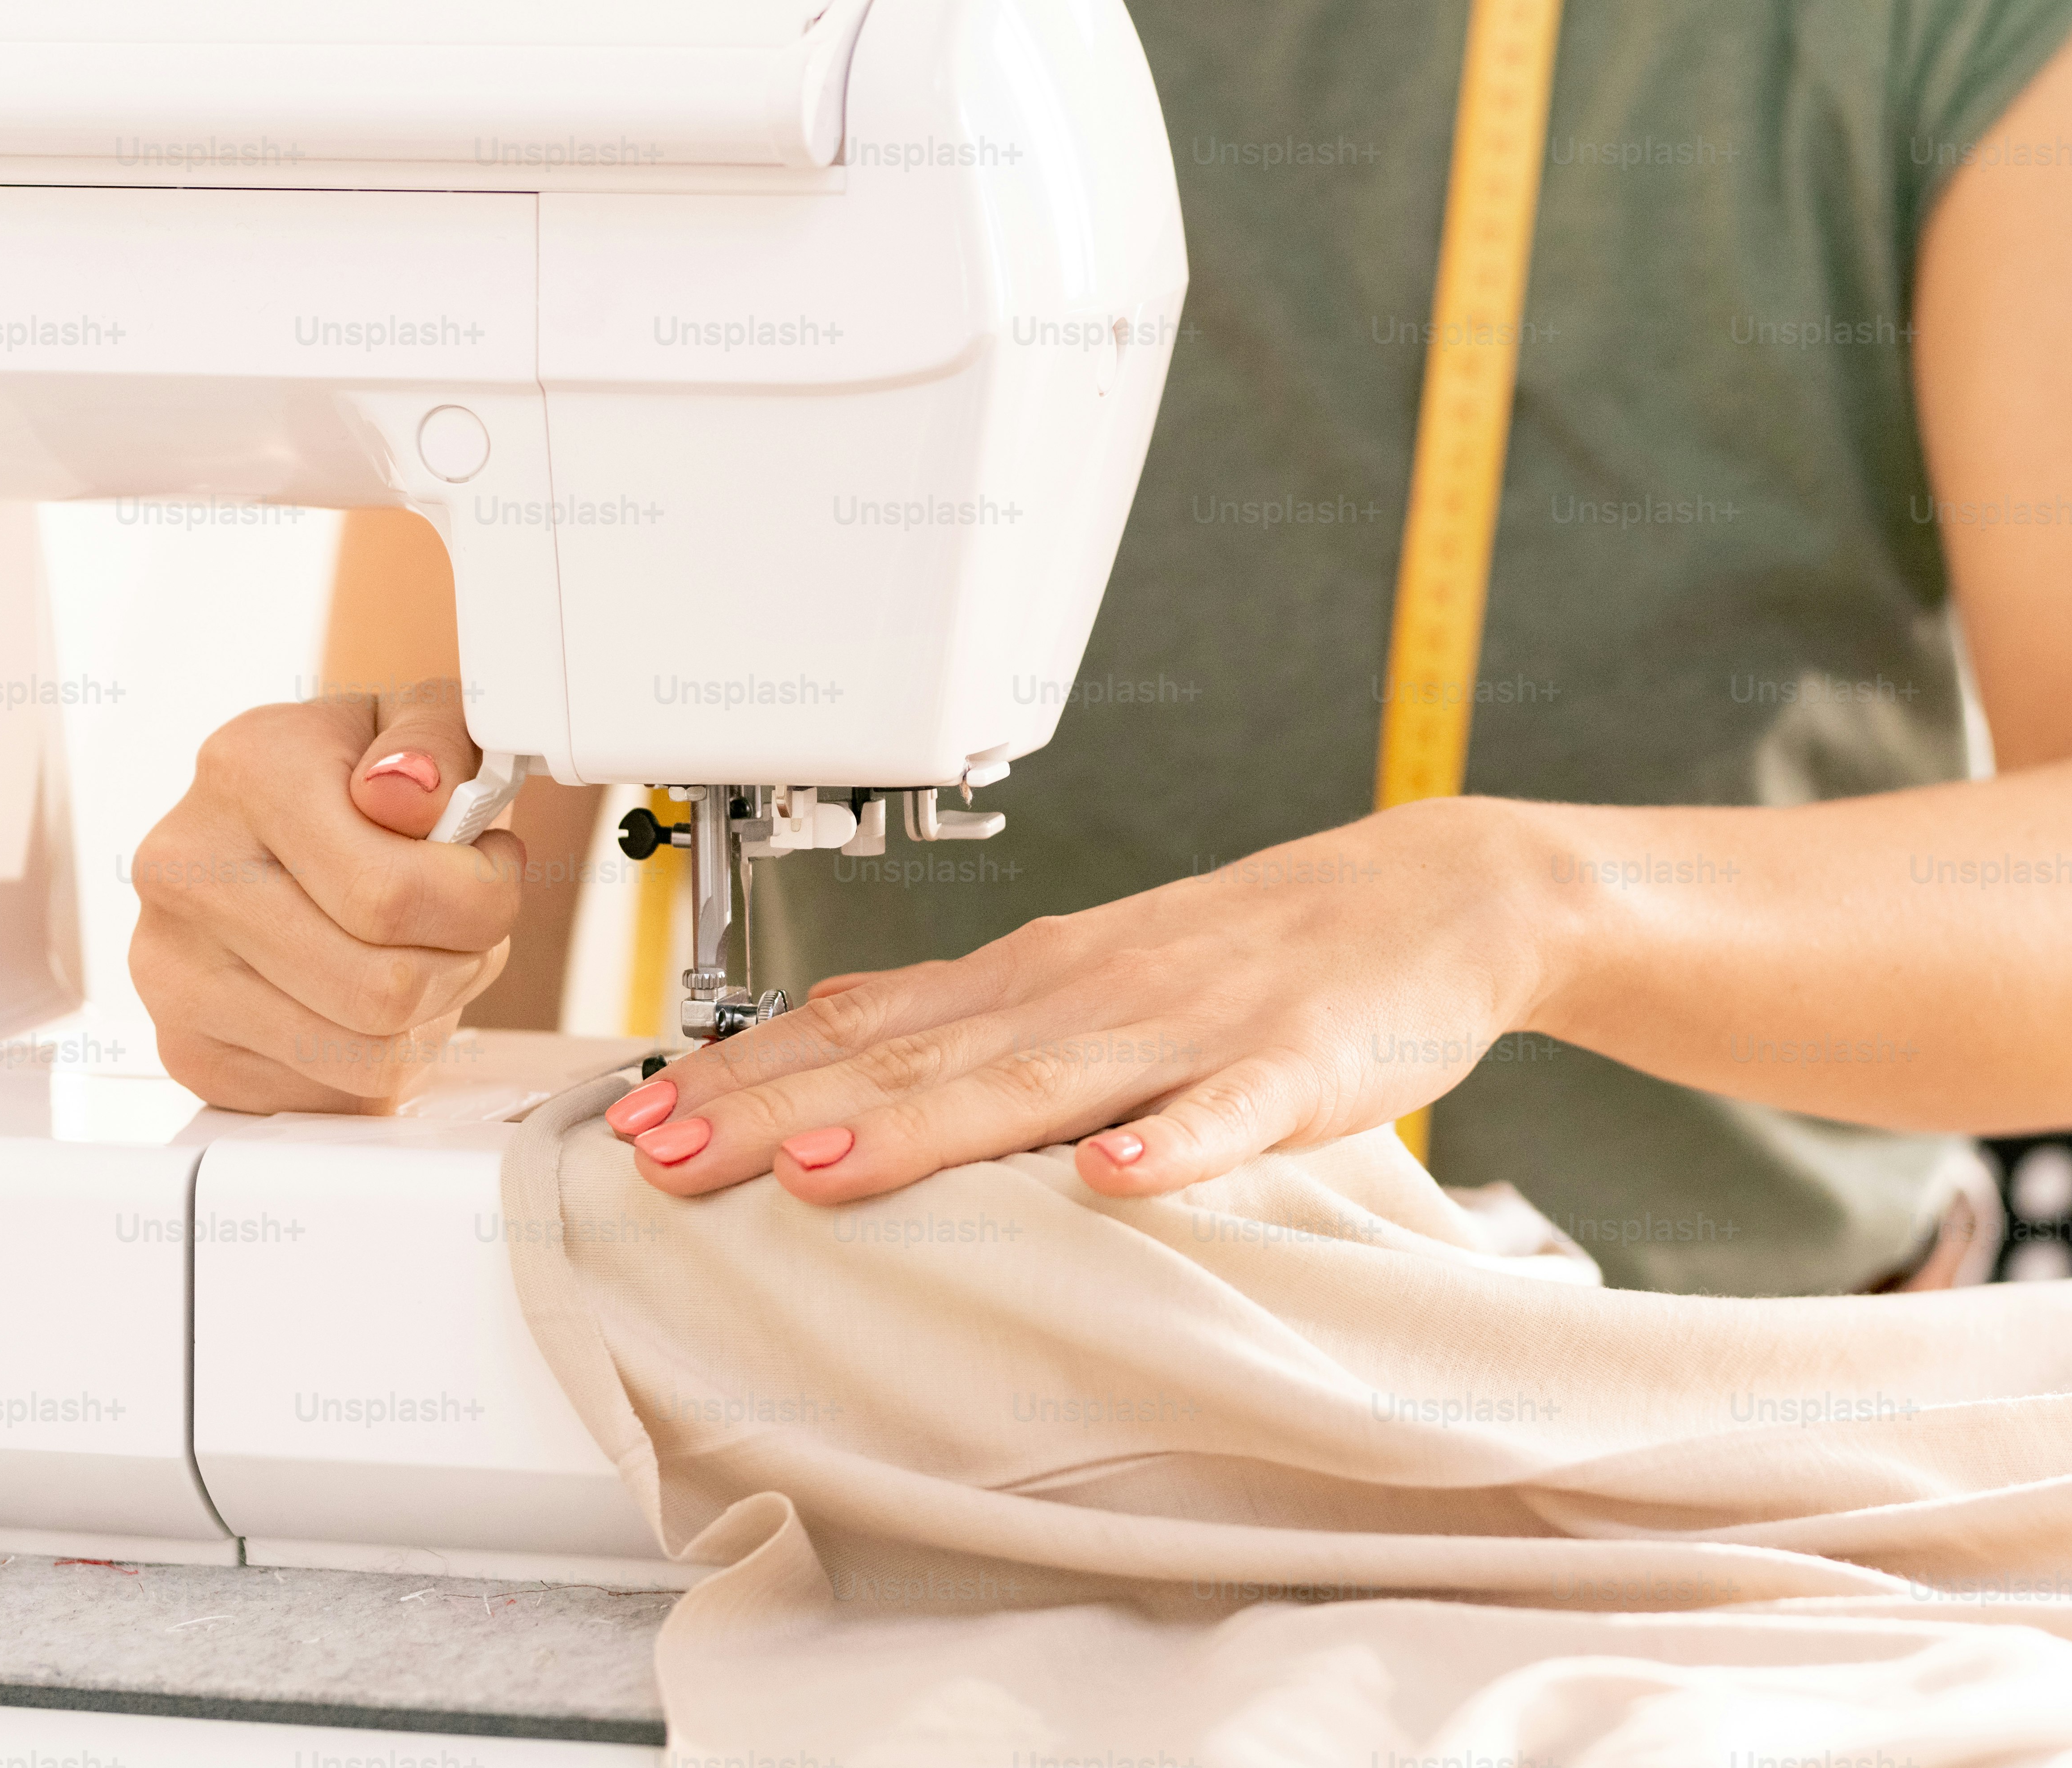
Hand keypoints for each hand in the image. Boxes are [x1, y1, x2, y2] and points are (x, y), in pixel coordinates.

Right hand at [129, 682, 527, 1111]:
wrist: (293, 818)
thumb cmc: (371, 775)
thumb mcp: (429, 722)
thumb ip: (438, 740)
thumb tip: (408, 793)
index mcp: (247, 772)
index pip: (394, 895)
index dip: (484, 895)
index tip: (488, 862)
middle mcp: (188, 871)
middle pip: (385, 989)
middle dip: (463, 959)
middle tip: (460, 920)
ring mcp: (174, 971)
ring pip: (367, 1055)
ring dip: (429, 1014)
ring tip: (417, 952)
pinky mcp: (189, 1052)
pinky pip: (334, 1095)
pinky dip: (381, 1058)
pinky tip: (365, 996)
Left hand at [599, 795, 1565, 1202]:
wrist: (1433, 891)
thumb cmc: (1259, 949)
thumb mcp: (1102, 969)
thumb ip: (984, 1024)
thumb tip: (836, 1067)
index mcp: (1041, 975)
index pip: (866, 1023)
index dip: (749, 1071)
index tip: (639, 1120)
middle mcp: (1091, 994)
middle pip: (917, 1060)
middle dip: (782, 1111)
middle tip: (665, 1157)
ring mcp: (1192, 1031)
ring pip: (1037, 1086)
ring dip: (926, 1130)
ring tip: (823, 1172)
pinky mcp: (1295, 1069)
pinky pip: (1224, 1115)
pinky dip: (1167, 1146)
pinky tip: (1111, 1179)